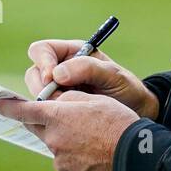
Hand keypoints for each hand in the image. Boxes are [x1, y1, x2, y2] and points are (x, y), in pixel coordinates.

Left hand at [0, 91, 141, 170]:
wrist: (136, 160)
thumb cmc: (118, 123)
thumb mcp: (95, 100)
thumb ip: (69, 99)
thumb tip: (54, 104)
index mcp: (57, 117)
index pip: (24, 110)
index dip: (9, 106)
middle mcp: (53, 140)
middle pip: (38, 127)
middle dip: (44, 120)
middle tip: (62, 116)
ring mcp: (60, 161)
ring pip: (56, 144)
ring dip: (66, 138)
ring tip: (93, 137)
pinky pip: (67, 161)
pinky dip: (76, 155)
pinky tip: (96, 153)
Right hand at [24, 39, 159, 120]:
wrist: (136, 114)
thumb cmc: (128, 90)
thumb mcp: (113, 76)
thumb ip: (88, 69)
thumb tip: (57, 74)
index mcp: (72, 53)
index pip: (42, 50)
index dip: (42, 63)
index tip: (50, 79)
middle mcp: (61, 69)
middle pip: (34, 73)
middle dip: (42, 87)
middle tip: (60, 99)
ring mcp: (59, 90)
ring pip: (37, 94)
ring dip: (48, 103)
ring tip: (71, 109)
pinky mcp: (60, 109)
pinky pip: (45, 111)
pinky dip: (52, 116)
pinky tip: (69, 120)